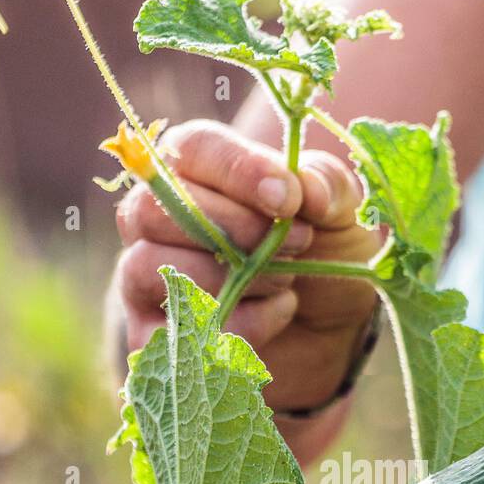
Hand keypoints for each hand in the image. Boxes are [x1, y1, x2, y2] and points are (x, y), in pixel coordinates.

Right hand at [112, 119, 380, 412]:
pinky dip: (240, 324)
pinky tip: (280, 311)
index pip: (191, 149)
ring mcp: (144, 278)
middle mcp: (153, 217)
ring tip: (286, 278)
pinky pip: (173, 329)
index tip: (289, 199)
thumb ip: (326, 185)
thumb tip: (306, 191)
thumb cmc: (324, 247)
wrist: (328, 322)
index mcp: (194, 166)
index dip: (238, 171)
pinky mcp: (154, 335)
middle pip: (152, 210)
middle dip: (234, 231)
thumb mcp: (339, 207)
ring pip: (148, 268)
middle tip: (297, 243)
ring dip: (232, 278)